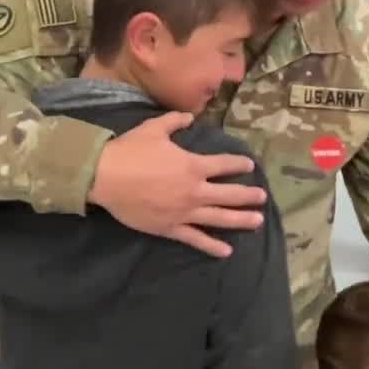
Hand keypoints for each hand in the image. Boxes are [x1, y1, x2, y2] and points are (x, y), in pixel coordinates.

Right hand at [89, 112, 265, 256]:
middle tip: (262, 198)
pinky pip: (196, 238)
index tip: (249, 166)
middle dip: (249, 195)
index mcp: (193, 165)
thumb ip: (174, 121)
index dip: (239, 164)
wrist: (105, 176)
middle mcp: (195, 190)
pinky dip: (212, 245)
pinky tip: (226, 251)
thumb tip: (189, 116)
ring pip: (220, 218)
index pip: (224, 164)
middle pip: (230, 194)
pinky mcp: (170, 227)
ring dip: (241, 220)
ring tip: (257, 222)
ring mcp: (184, 212)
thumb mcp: (154, 128)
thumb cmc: (130, 151)